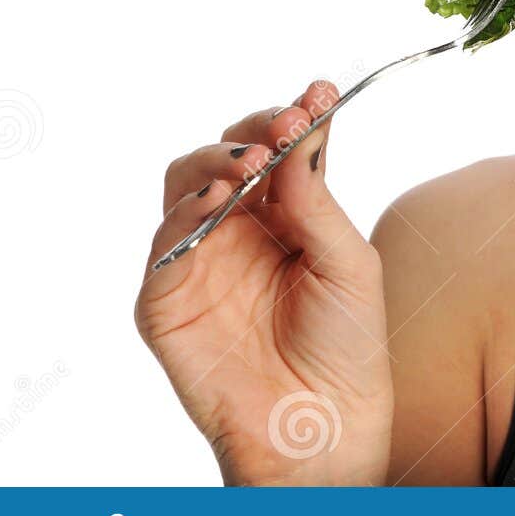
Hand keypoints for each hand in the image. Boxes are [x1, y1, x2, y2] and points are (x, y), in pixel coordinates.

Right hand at [134, 80, 393, 484]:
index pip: (281, 152)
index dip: (294, 119)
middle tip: (286, 124)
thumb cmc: (348, 346)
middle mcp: (240, 231)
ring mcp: (200, 262)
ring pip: (186, 183)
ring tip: (252, 160)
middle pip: (227, 153)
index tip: (318, 92)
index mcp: (287, 218)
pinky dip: (186, 211)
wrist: (323, 422)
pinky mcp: (166, 299)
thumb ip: (318, 201)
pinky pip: (165, 243)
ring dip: (216, 159)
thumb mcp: (349, 263)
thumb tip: (302, 137)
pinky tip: (219, 196)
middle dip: (256, 130)